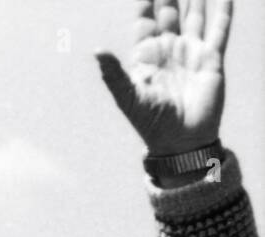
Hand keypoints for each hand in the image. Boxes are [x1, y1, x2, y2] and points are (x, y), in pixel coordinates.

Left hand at [96, 0, 230, 156]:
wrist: (180, 140)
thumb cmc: (150, 122)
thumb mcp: (128, 97)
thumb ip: (113, 74)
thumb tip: (97, 51)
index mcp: (146, 57)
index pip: (144, 22)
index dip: (144, 4)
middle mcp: (168, 51)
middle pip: (169, 13)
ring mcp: (190, 52)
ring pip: (194, 16)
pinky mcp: (211, 58)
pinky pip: (219, 30)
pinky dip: (223, 12)